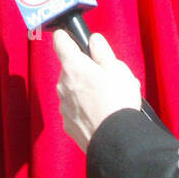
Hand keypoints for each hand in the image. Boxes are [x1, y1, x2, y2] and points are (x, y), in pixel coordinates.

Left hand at [53, 30, 140, 152]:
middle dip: (84, 69)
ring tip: (107, 99)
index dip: (66, 37)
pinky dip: (84, 108)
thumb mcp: (117, 68)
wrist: (116, 140)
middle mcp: (63, 84)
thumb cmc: (118, 101)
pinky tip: (101, 114)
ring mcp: (63, 105)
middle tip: (105, 77)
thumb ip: (102, 51)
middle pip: (69, 68)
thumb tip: (93, 40)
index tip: (71, 37)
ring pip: (72, 89)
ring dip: (84, 90)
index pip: (60, 41)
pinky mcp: (67, 124)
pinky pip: (74, 109)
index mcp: (74, 67)